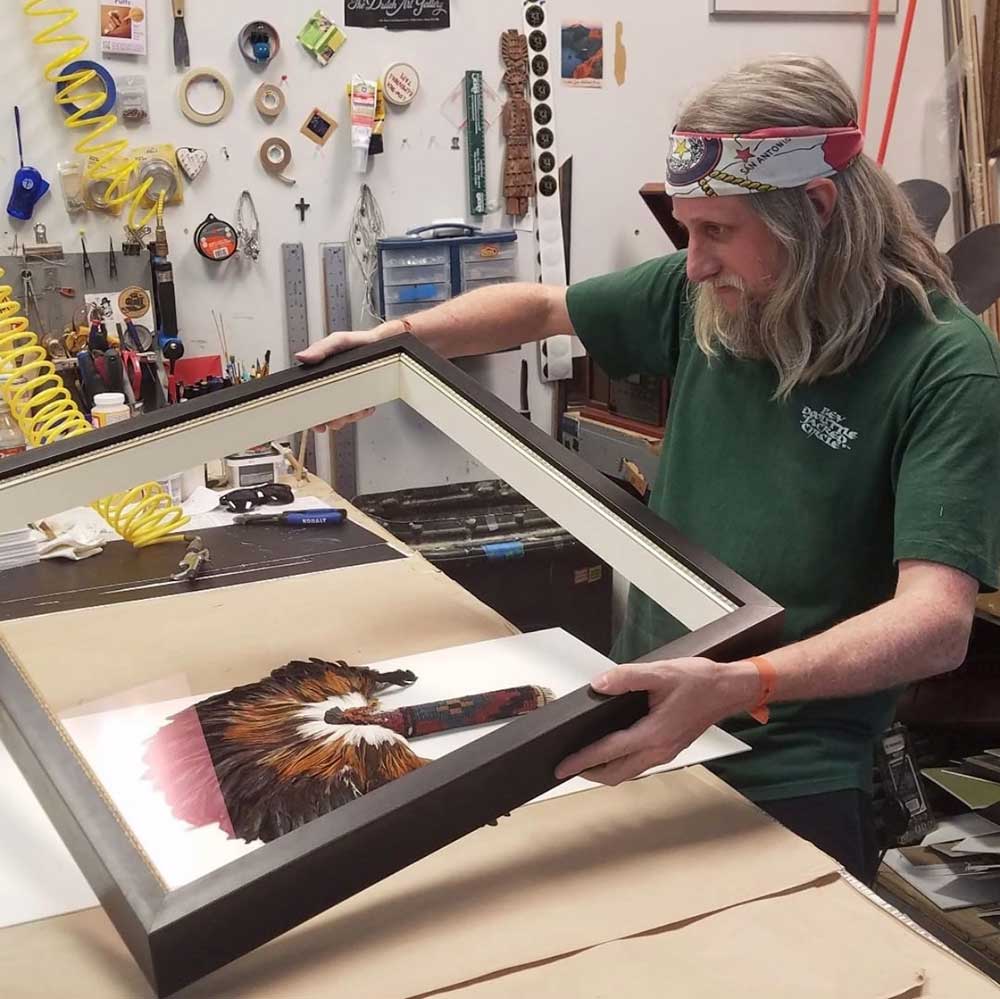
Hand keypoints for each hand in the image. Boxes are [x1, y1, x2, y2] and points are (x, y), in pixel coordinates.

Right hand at [296, 329, 383, 431]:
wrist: (381, 344)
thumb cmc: (356, 342)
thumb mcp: (338, 341)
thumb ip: (321, 348)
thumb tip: (302, 357)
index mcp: (320, 376)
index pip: (309, 400)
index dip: (312, 416)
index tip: (318, 424)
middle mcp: (332, 387)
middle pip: (327, 414)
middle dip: (334, 420)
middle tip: (340, 417)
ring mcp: (347, 394)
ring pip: (344, 416)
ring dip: (351, 416)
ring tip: (358, 407)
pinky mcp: (361, 397)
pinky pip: (360, 412)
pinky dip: (364, 411)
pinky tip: (366, 405)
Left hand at [553, 657, 757, 785]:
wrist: (730, 689)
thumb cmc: (701, 681)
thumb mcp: (661, 672)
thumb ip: (627, 678)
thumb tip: (599, 684)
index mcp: (654, 734)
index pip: (609, 752)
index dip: (582, 760)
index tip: (562, 766)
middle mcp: (660, 749)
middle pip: (617, 773)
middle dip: (589, 773)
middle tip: (567, 769)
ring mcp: (666, 751)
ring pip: (629, 771)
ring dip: (605, 771)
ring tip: (584, 763)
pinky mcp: (671, 747)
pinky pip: (640, 763)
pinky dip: (621, 763)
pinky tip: (614, 751)